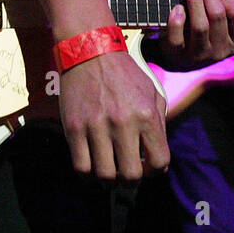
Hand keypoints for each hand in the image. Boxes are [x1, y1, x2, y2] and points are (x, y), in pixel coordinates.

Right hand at [59, 51, 168, 182]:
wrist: (90, 51)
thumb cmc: (124, 73)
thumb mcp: (152, 92)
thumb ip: (158, 123)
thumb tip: (156, 154)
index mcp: (146, 114)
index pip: (159, 162)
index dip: (155, 171)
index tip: (148, 167)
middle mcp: (123, 123)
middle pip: (131, 176)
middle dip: (131, 180)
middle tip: (127, 173)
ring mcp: (96, 127)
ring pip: (105, 176)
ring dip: (109, 181)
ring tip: (109, 172)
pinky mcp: (74, 128)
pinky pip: (81, 167)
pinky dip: (88, 175)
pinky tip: (92, 165)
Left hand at [160, 0, 233, 68]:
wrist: (180, 55)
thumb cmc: (210, 24)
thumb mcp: (228, 7)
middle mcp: (222, 51)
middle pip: (218, 16)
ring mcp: (200, 55)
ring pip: (200, 26)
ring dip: (194, 0)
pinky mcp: (178, 57)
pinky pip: (178, 39)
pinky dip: (177, 21)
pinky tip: (177, 7)